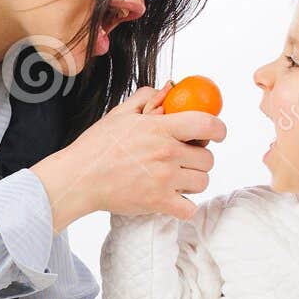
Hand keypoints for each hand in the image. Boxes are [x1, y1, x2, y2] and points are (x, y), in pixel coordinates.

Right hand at [29, 83, 226, 231]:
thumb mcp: (119, 114)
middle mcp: (166, 153)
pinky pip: (189, 209)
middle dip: (199, 158)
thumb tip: (168, 89)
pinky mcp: (158, 202)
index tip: (217, 134)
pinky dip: (184, 207)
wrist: (79, 178)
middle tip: (184, 160)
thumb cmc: (96, 147)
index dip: (219, 129)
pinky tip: (173, 199)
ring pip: (202, 182)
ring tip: (175, 179)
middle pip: (208, 158)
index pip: (206, 124)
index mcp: (159, 129)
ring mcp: (164, 179)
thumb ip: (146, 98)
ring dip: (192, 181)